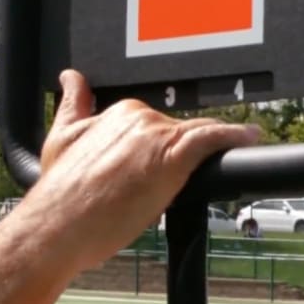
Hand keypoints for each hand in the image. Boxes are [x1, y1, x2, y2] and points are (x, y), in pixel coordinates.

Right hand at [19, 69, 260, 270]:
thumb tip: (71, 78)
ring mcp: (156, 136)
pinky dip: (232, 136)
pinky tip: (245, 137)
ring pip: (196, 135)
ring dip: (213, 143)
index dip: (158, 144)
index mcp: (114, 112)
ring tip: (226, 152)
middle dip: (177, 151)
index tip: (161, 158)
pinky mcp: (173, 157)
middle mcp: (135, 117)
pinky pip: (212, 138)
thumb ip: (72, 104)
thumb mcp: (59, 140)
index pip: (152, 121)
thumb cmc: (60, 193)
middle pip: (175, 131)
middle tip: (166, 180)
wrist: (58, 225)